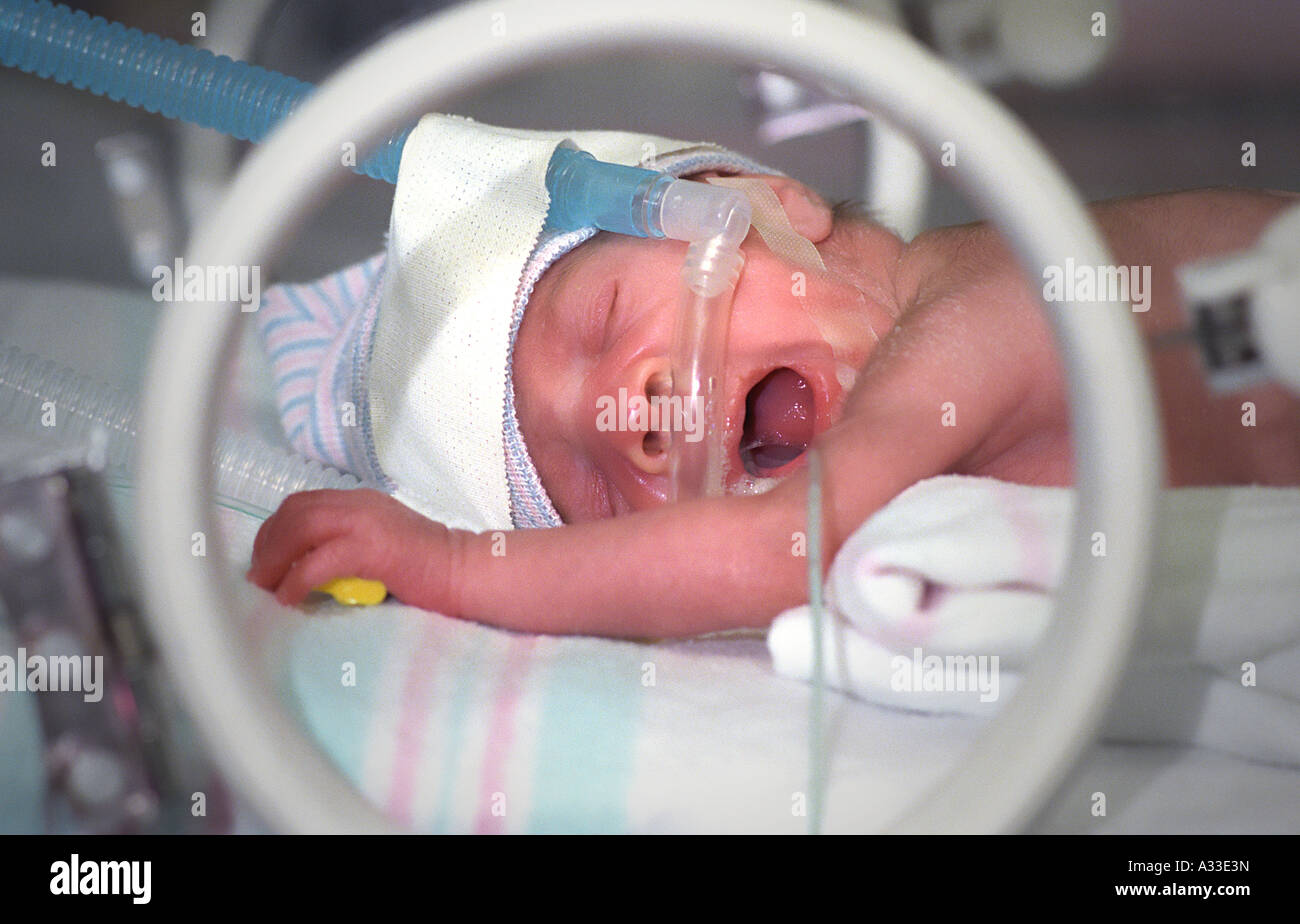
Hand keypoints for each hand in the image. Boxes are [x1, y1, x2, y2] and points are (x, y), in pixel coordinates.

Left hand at [246, 489, 459, 609]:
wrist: (465, 573)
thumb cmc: (426, 570)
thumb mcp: (380, 544)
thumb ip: (347, 545)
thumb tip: (303, 568)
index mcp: (359, 502)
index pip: (301, 504)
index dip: (273, 531)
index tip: (264, 561)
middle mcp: (359, 503)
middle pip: (294, 512)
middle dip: (267, 545)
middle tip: (258, 579)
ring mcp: (366, 522)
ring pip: (301, 528)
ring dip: (275, 560)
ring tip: (268, 588)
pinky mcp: (373, 548)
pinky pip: (319, 560)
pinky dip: (297, 580)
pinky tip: (290, 598)